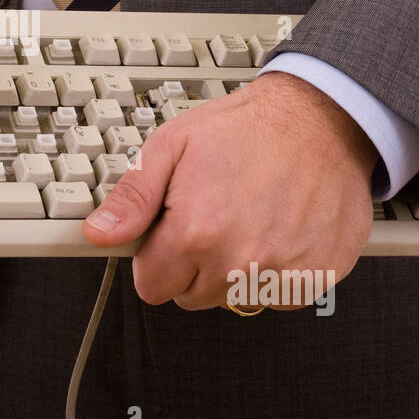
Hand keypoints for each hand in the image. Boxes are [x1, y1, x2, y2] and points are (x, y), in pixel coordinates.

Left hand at [82, 71, 376, 309]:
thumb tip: (98, 233)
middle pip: (192, 297)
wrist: (320, 118)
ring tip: (246, 220)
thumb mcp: (171, 146)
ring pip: (235, 300)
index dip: (156, 258)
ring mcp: (282, 273)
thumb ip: (132, 198)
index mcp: (196, 233)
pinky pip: (279, 298)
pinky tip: (276, 231)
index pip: (152, 287)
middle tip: (212, 218)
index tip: (170, 233)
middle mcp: (239, 262)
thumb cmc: (247, 128)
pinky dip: (275, 273)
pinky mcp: (317, 276)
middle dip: (193, 265)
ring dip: (234, 271)